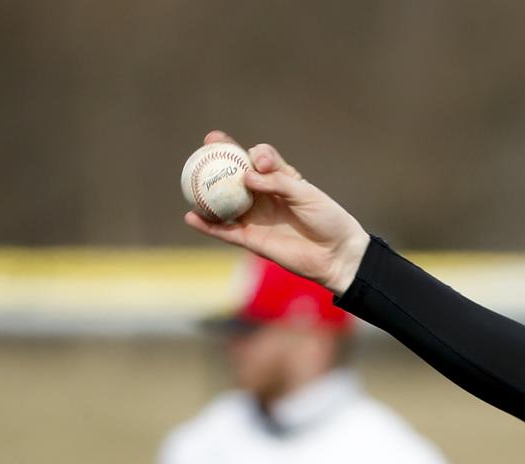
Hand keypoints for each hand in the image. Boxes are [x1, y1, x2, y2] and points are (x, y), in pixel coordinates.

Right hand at [182, 131, 369, 293]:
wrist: (337, 255)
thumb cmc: (328, 220)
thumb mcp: (307, 195)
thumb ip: (278, 183)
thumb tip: (246, 176)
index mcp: (281, 181)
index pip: (260, 159)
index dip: (252, 153)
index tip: (254, 156)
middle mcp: (264, 196)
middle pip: (235, 174)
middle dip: (218, 159)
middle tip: (204, 147)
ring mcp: (256, 217)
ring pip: (225, 202)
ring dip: (206, 192)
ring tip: (188, 180)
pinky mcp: (252, 239)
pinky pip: (224, 231)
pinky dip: (207, 225)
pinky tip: (191, 216)